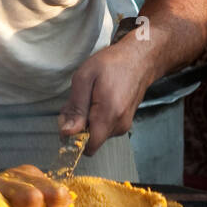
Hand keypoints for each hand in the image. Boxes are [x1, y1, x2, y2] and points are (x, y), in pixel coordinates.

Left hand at [59, 39, 151, 155]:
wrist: (140, 59)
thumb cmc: (112, 64)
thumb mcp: (85, 77)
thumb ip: (76, 108)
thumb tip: (67, 133)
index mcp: (108, 115)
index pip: (88, 147)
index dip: (73, 136)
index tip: (70, 117)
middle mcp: (119, 125)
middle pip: (89, 140)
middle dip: (78, 125)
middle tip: (78, 101)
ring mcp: (124, 125)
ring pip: (95, 134)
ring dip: (86, 120)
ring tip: (90, 96)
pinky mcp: (124, 123)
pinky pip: (104, 128)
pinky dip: (95, 118)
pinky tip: (97, 100)